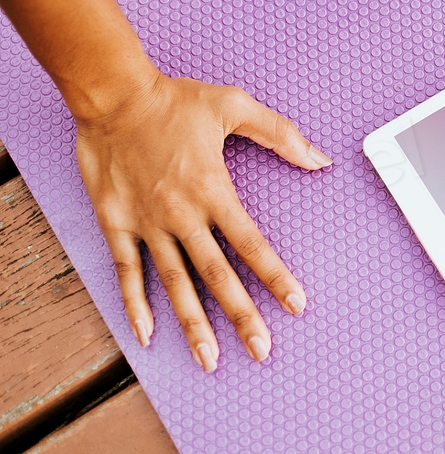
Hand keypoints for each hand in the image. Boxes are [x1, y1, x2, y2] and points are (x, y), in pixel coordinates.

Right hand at [74, 73, 331, 371]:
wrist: (113, 95)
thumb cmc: (176, 100)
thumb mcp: (236, 106)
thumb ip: (281, 135)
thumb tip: (320, 158)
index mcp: (214, 191)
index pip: (252, 244)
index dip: (276, 277)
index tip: (297, 305)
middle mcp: (183, 215)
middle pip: (218, 276)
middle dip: (242, 315)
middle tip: (261, 350)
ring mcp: (148, 224)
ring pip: (175, 283)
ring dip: (193, 323)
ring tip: (210, 360)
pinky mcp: (116, 224)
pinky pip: (128, 271)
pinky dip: (135, 304)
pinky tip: (148, 335)